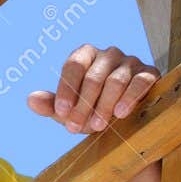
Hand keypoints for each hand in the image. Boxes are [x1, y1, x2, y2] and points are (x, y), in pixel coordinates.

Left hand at [28, 43, 160, 132]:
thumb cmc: (91, 109)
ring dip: (103, 106)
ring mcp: (131, 62)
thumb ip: (51, 105)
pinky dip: (130, 98)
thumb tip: (31, 100)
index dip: (66, 89)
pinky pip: (140, 82)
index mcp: (85, 55)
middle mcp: (109, 54)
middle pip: (93, 77)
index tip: (61, 113)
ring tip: (96, 126)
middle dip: (83, 105)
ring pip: (115, 81)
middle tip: (75, 127)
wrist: (124, 119)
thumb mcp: (69, 110)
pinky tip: (121, 113)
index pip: (73, 65)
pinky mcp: (149, 73)